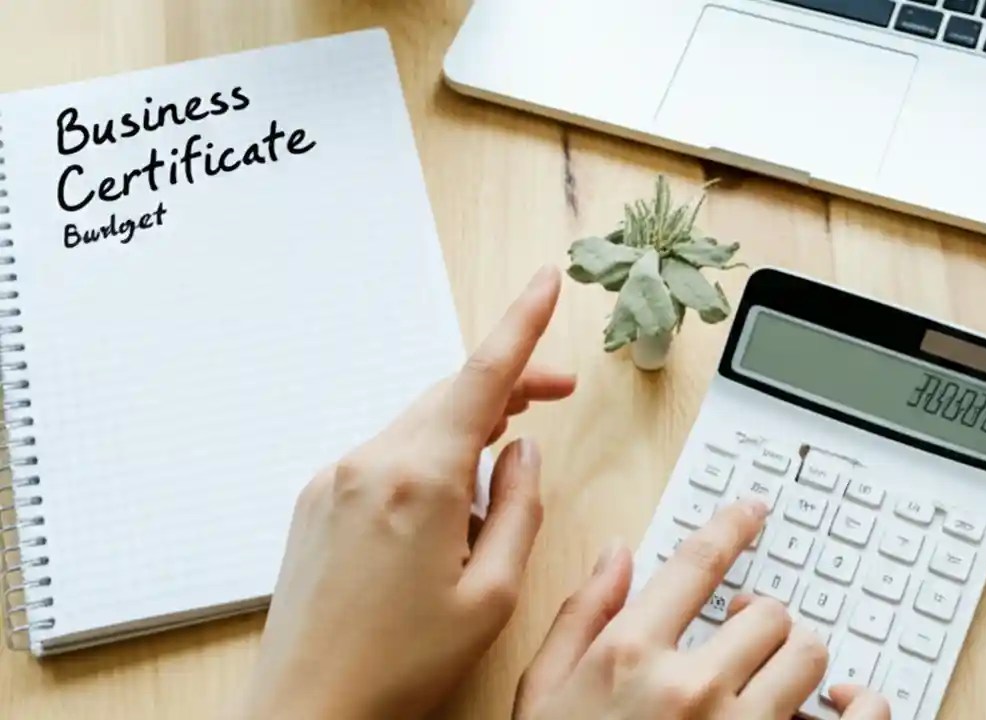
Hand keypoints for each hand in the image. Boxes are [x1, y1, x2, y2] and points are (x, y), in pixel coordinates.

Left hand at [240, 266, 573, 719]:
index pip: (482, 377)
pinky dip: (427, 465)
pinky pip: (386, 458)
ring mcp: (334, 481)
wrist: (306, 708)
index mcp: (419, 482)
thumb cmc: (399, 666)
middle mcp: (368, 465)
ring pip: (418, 428)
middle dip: (508, 390)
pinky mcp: (316, 502)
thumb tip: (524, 452)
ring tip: (499, 486)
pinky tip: (446, 516)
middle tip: (557, 399)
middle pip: (450, 397)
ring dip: (468, 435)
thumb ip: (521, 509)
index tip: (545, 282)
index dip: (522, 325)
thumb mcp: (493, 595)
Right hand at [513, 499, 892, 719]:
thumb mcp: (541, 696)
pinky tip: (846, 703)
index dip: (732, 524)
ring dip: (796, 659)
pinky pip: (859, 718)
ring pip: (807, 655)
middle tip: (744, 636)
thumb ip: (581, 618)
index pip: (696, 562)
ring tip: (777, 676)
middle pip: (764, 612)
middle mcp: (689, 686)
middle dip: (757, 620)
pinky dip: (864, 704)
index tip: (754, 511)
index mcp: (627, 656)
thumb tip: (619, 554)